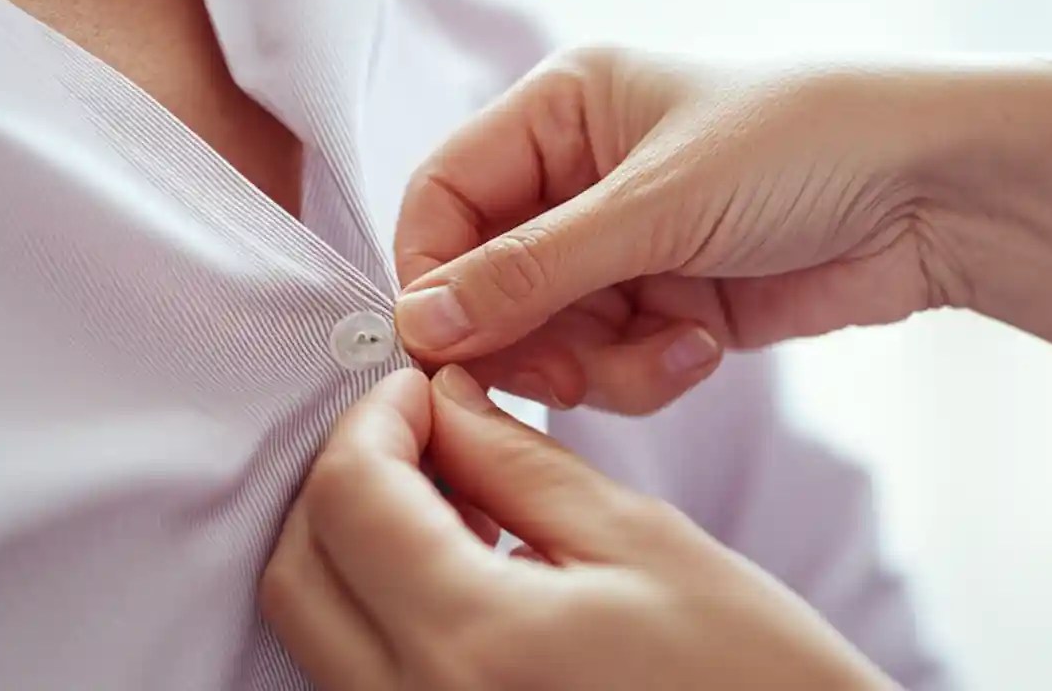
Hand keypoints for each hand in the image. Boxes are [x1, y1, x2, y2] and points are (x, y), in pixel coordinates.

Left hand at [260, 368, 894, 690]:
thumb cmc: (753, 676)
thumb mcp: (642, 543)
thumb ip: (519, 462)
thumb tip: (441, 399)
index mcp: (473, 643)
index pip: (350, 497)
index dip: (374, 419)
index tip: (422, 388)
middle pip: (298, 568)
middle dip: (346, 475)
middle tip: (425, 433)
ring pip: (312, 623)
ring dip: (354, 539)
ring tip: (454, 501)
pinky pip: (351, 672)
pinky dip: (372, 601)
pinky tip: (454, 570)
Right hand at [394, 49, 1051, 411]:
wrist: (935, 199)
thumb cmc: (800, 148)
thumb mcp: (652, 204)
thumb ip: (527, 270)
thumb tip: (421, 321)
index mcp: (559, 114)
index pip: (443, 197)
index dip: (431, 272)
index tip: (439, 343)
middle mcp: (577, 182)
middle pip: (486, 282)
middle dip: (523, 336)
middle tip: (559, 367)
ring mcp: (618, 250)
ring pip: (545, 338)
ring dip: (595, 362)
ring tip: (666, 344)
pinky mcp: (659, 308)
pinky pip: (607, 366)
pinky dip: (645, 372)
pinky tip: (702, 346)